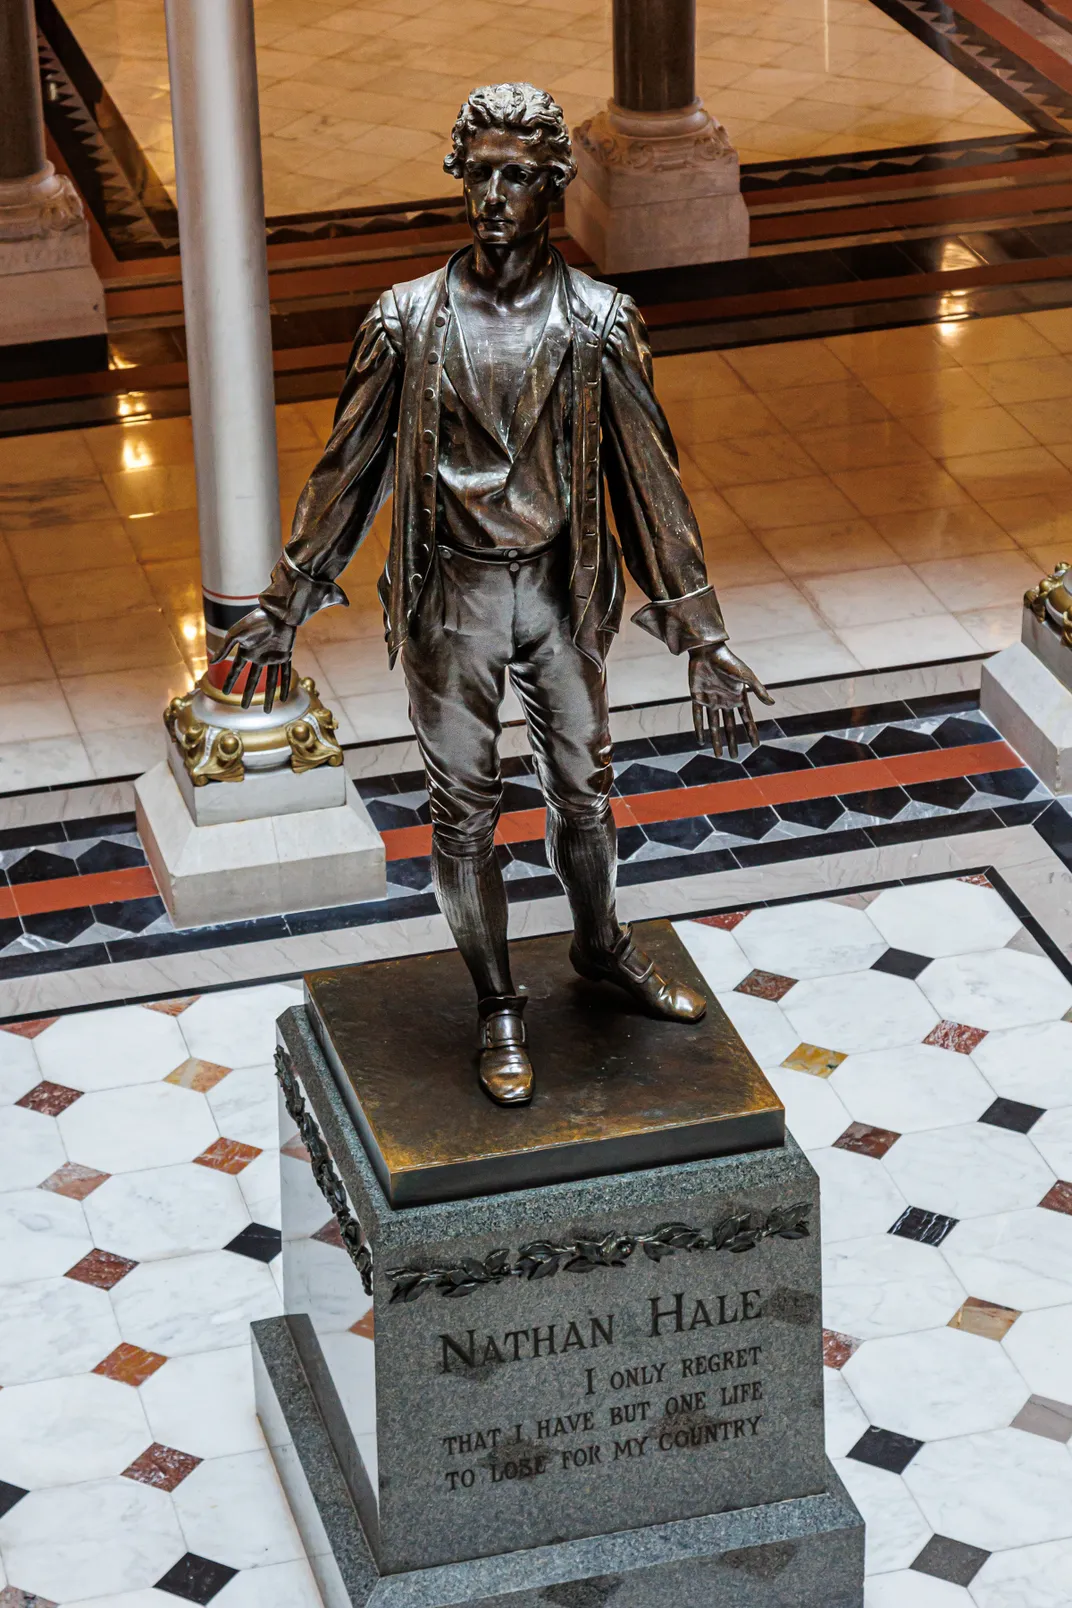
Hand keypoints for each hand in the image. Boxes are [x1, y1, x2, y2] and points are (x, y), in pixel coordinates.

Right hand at [208, 607, 295, 713]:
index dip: (229, 682)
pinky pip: (285, 674)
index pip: (236, 670)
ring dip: (268, 697)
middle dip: (248, 695)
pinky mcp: (285, 655)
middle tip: (243, 708)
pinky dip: (285, 687)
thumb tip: (213, 662)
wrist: (277, 613)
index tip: (223, 693)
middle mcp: (259, 657)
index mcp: (246, 651)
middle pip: (253, 681)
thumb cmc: (255, 621)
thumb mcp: (236, 634)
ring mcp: (272, 657)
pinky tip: (283, 698)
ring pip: (270, 682)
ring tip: (267, 712)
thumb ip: (225, 648)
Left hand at [689, 642, 773, 758]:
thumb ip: (758, 690)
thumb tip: (772, 703)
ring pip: (715, 725)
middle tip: (734, 756)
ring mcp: (711, 700)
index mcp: (738, 697)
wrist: (707, 651)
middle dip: (732, 741)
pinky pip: (698, 717)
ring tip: (718, 755)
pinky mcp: (697, 697)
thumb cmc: (729, 661)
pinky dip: (700, 729)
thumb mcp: (746, 676)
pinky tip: (701, 741)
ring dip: (716, 740)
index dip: (750, 732)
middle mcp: (725, 701)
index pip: (746, 719)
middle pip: (730, 726)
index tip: (755, 746)